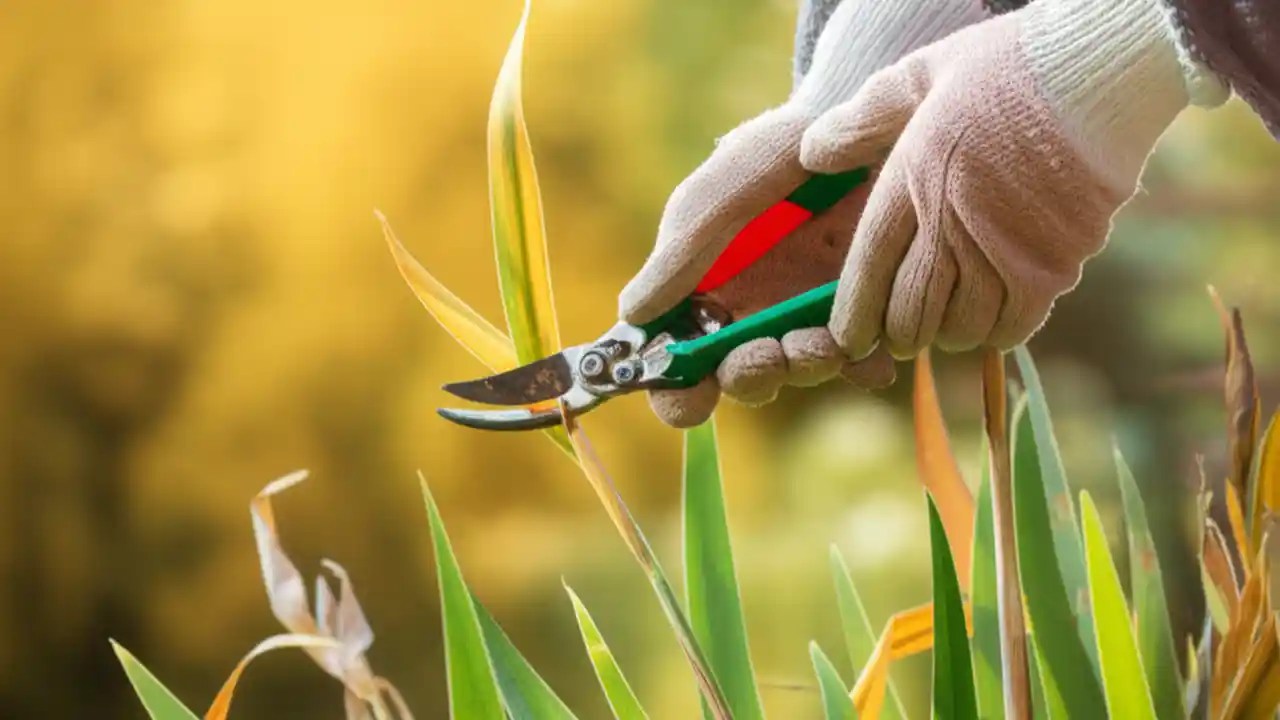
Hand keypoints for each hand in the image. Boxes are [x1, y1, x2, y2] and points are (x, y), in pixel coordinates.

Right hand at [620, 0, 990, 427]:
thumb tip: (631, 314)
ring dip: (805, 366)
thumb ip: (679, 255)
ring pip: (799, 373)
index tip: (690, 395)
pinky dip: (862, 364)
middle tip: (766, 353)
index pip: (678, 366)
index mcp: (704, 296)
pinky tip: (868, 349)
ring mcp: (807, 317)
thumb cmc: (771, 157)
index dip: (677, 392)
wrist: (854, 126)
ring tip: (822, 337)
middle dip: (750, 376)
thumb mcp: (718, 197)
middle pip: (740, 380)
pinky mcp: (863, 312)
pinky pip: (859, 360)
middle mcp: (752, 316)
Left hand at [803, 0, 1190, 360]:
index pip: (868, 271)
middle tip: (901, 331)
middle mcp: (951, 225)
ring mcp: (1004, 251)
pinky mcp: (1053, 267)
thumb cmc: (1005, 69)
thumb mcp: (919, 77)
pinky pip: (1013, 328)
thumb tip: (810, 155)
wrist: (1101, 73)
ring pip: (960, 328)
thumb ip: (860, 122)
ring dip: (948, 332)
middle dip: (900, 332)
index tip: (850, 337)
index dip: (854, 315)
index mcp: (911, 181)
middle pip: (911, 313)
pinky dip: (997, 332)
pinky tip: (994, 314)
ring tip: (947, 320)